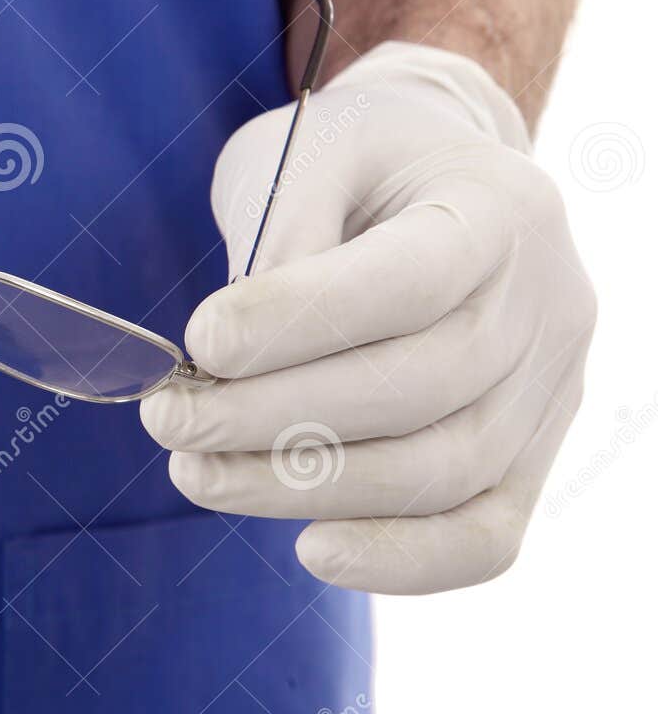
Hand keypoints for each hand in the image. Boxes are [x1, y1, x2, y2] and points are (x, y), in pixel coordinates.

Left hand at [141, 42, 594, 593]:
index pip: (408, 283)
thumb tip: (229, 355)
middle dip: (271, 416)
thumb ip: (281, 235)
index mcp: (497, 209)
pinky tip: (309, 551)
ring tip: (196, 472)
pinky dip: (399, 560)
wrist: (436, 185)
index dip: (296, 323)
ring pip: (439, 473)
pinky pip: (484, 536)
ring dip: (301, 487)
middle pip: (419, 390)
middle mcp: (544, 307)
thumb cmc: (359, 164)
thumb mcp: (309, 153)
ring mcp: (547, 393)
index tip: (199, 342)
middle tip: (168, 417)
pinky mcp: (528, 460)